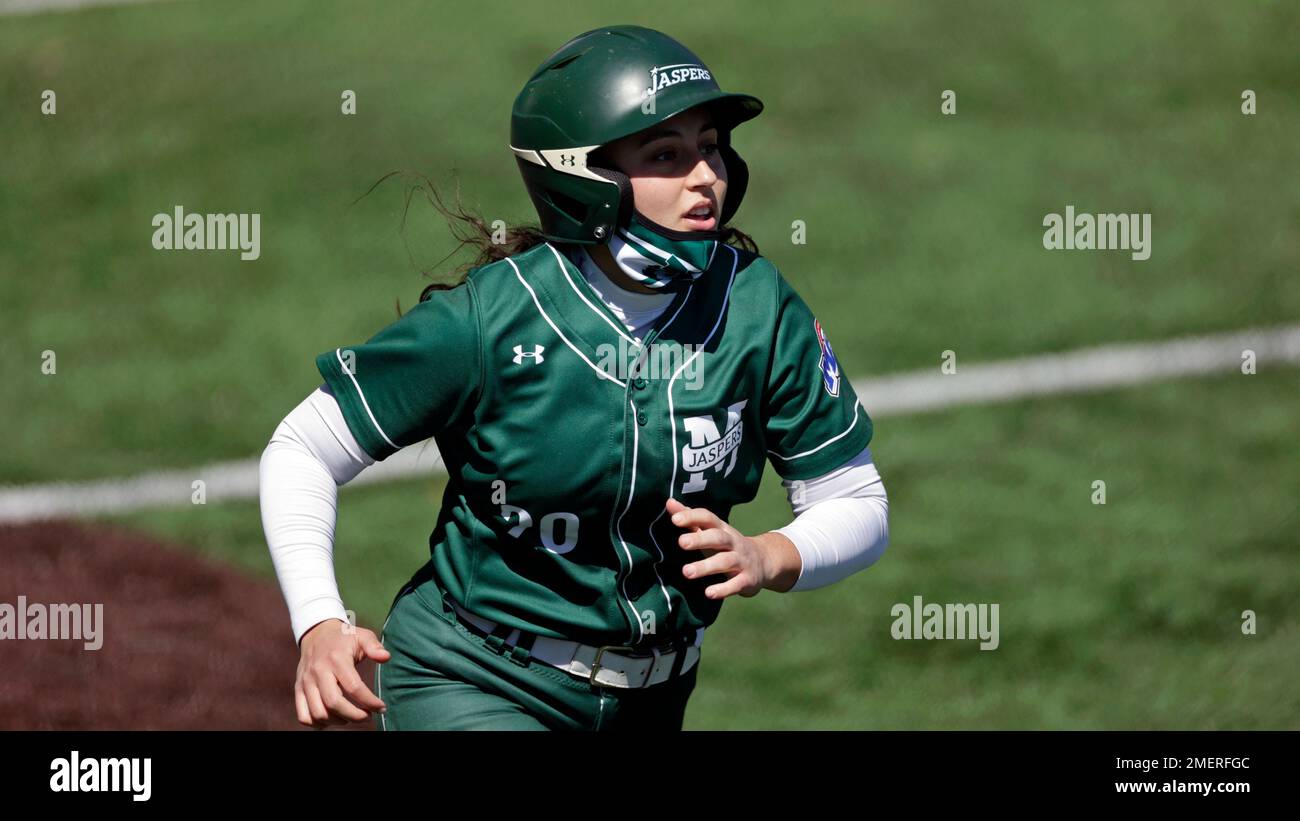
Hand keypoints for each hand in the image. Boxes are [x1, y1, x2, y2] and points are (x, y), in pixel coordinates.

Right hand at [295, 618, 389, 727]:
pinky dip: (317, 724)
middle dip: (354, 715)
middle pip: (334, 703)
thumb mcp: (362, 636)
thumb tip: (386, 657)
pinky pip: (303, 715)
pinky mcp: (298, 689)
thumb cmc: (343, 637)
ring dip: (337, 721)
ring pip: (318, 712)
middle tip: (367, 716)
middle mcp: (319, 672)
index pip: (354, 687)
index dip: (369, 702)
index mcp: (336, 659)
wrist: (316, 632)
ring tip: (351, 716)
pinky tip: (332, 718)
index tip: (381, 708)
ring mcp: (306, 682)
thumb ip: (374, 646)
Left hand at [665, 498, 801, 599]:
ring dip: (706, 567)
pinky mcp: (747, 580)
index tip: (674, 519)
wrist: (765, 561)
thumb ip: (691, 519)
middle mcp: (733, 543)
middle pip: (718, 538)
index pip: (708, 518)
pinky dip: (723, 589)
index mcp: (722, 529)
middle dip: (700, 539)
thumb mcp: (712, 531)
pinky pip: (736, 584)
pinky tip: (709, 593)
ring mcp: (741, 561)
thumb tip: (669, 503)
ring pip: (725, 562)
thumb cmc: (728, 545)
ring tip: (687, 572)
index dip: (692, 517)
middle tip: (681, 542)